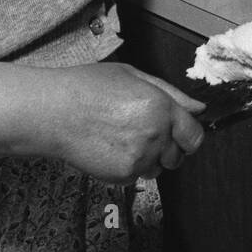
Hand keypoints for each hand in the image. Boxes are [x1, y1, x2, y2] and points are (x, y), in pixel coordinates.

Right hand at [53, 63, 206, 182]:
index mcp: (161, 107)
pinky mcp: (123, 174)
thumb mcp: (133, 75)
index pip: (194, 136)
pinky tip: (109, 147)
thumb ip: (171, 93)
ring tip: (122, 138)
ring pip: (158, 169)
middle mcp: (155, 134)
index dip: (188, 136)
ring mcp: (139, 157)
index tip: (179, 135)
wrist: (53, 111)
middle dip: (167, 148)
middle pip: (178, 157)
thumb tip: (198, 108)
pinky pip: (136, 176)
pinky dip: (128, 166)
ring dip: (148, 159)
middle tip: (142, 133)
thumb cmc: (87, 88)